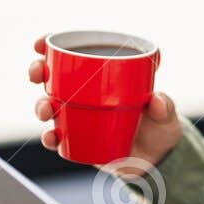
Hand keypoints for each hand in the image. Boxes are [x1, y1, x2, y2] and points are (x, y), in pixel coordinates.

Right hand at [29, 34, 181, 173]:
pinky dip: (50, 138)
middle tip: (37, 72)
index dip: (52, 44)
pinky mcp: (76, 140)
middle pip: (53, 76)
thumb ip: (164, 107)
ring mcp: (78, 117)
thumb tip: (156, 100)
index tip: (41, 42)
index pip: (75, 52)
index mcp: (104, 75)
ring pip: (49, 105)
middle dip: (38, 70)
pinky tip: (52, 138)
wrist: (156, 162)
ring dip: (41, 105)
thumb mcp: (166, 115)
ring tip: (47, 109)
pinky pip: (56, 138)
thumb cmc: (160, 129)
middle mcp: (85, 93)